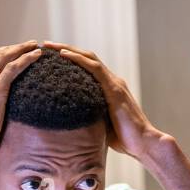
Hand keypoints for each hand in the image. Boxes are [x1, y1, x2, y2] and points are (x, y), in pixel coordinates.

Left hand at [44, 43, 161, 159]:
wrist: (144, 144)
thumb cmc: (125, 141)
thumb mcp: (101, 125)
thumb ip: (89, 117)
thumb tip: (69, 121)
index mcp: (110, 89)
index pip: (88, 68)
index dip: (71, 60)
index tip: (52, 57)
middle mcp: (113, 82)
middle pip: (86, 57)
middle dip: (65, 49)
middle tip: (46, 45)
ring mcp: (114, 84)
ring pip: (89, 57)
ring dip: (67, 49)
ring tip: (49, 45)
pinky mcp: (114, 89)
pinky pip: (94, 67)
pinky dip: (78, 59)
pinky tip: (63, 54)